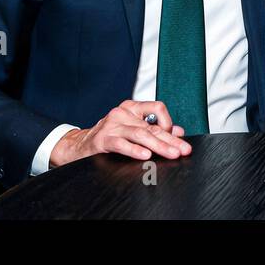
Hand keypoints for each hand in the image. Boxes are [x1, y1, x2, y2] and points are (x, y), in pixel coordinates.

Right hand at [48, 100, 191, 166]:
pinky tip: (145, 155)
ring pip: (141, 134)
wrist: (80, 145)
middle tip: (184, 150)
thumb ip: (155, 129)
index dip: (169, 122)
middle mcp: (123, 113)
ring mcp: (112, 125)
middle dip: (171, 140)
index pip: (157, 108)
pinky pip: (122, 143)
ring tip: (171, 154)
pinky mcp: (103, 139)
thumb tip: (178, 131)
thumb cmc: (110, 137)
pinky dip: (135, 150)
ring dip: (159, 146)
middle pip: (152, 125)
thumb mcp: (133, 129)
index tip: (175, 137)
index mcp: (132, 108)